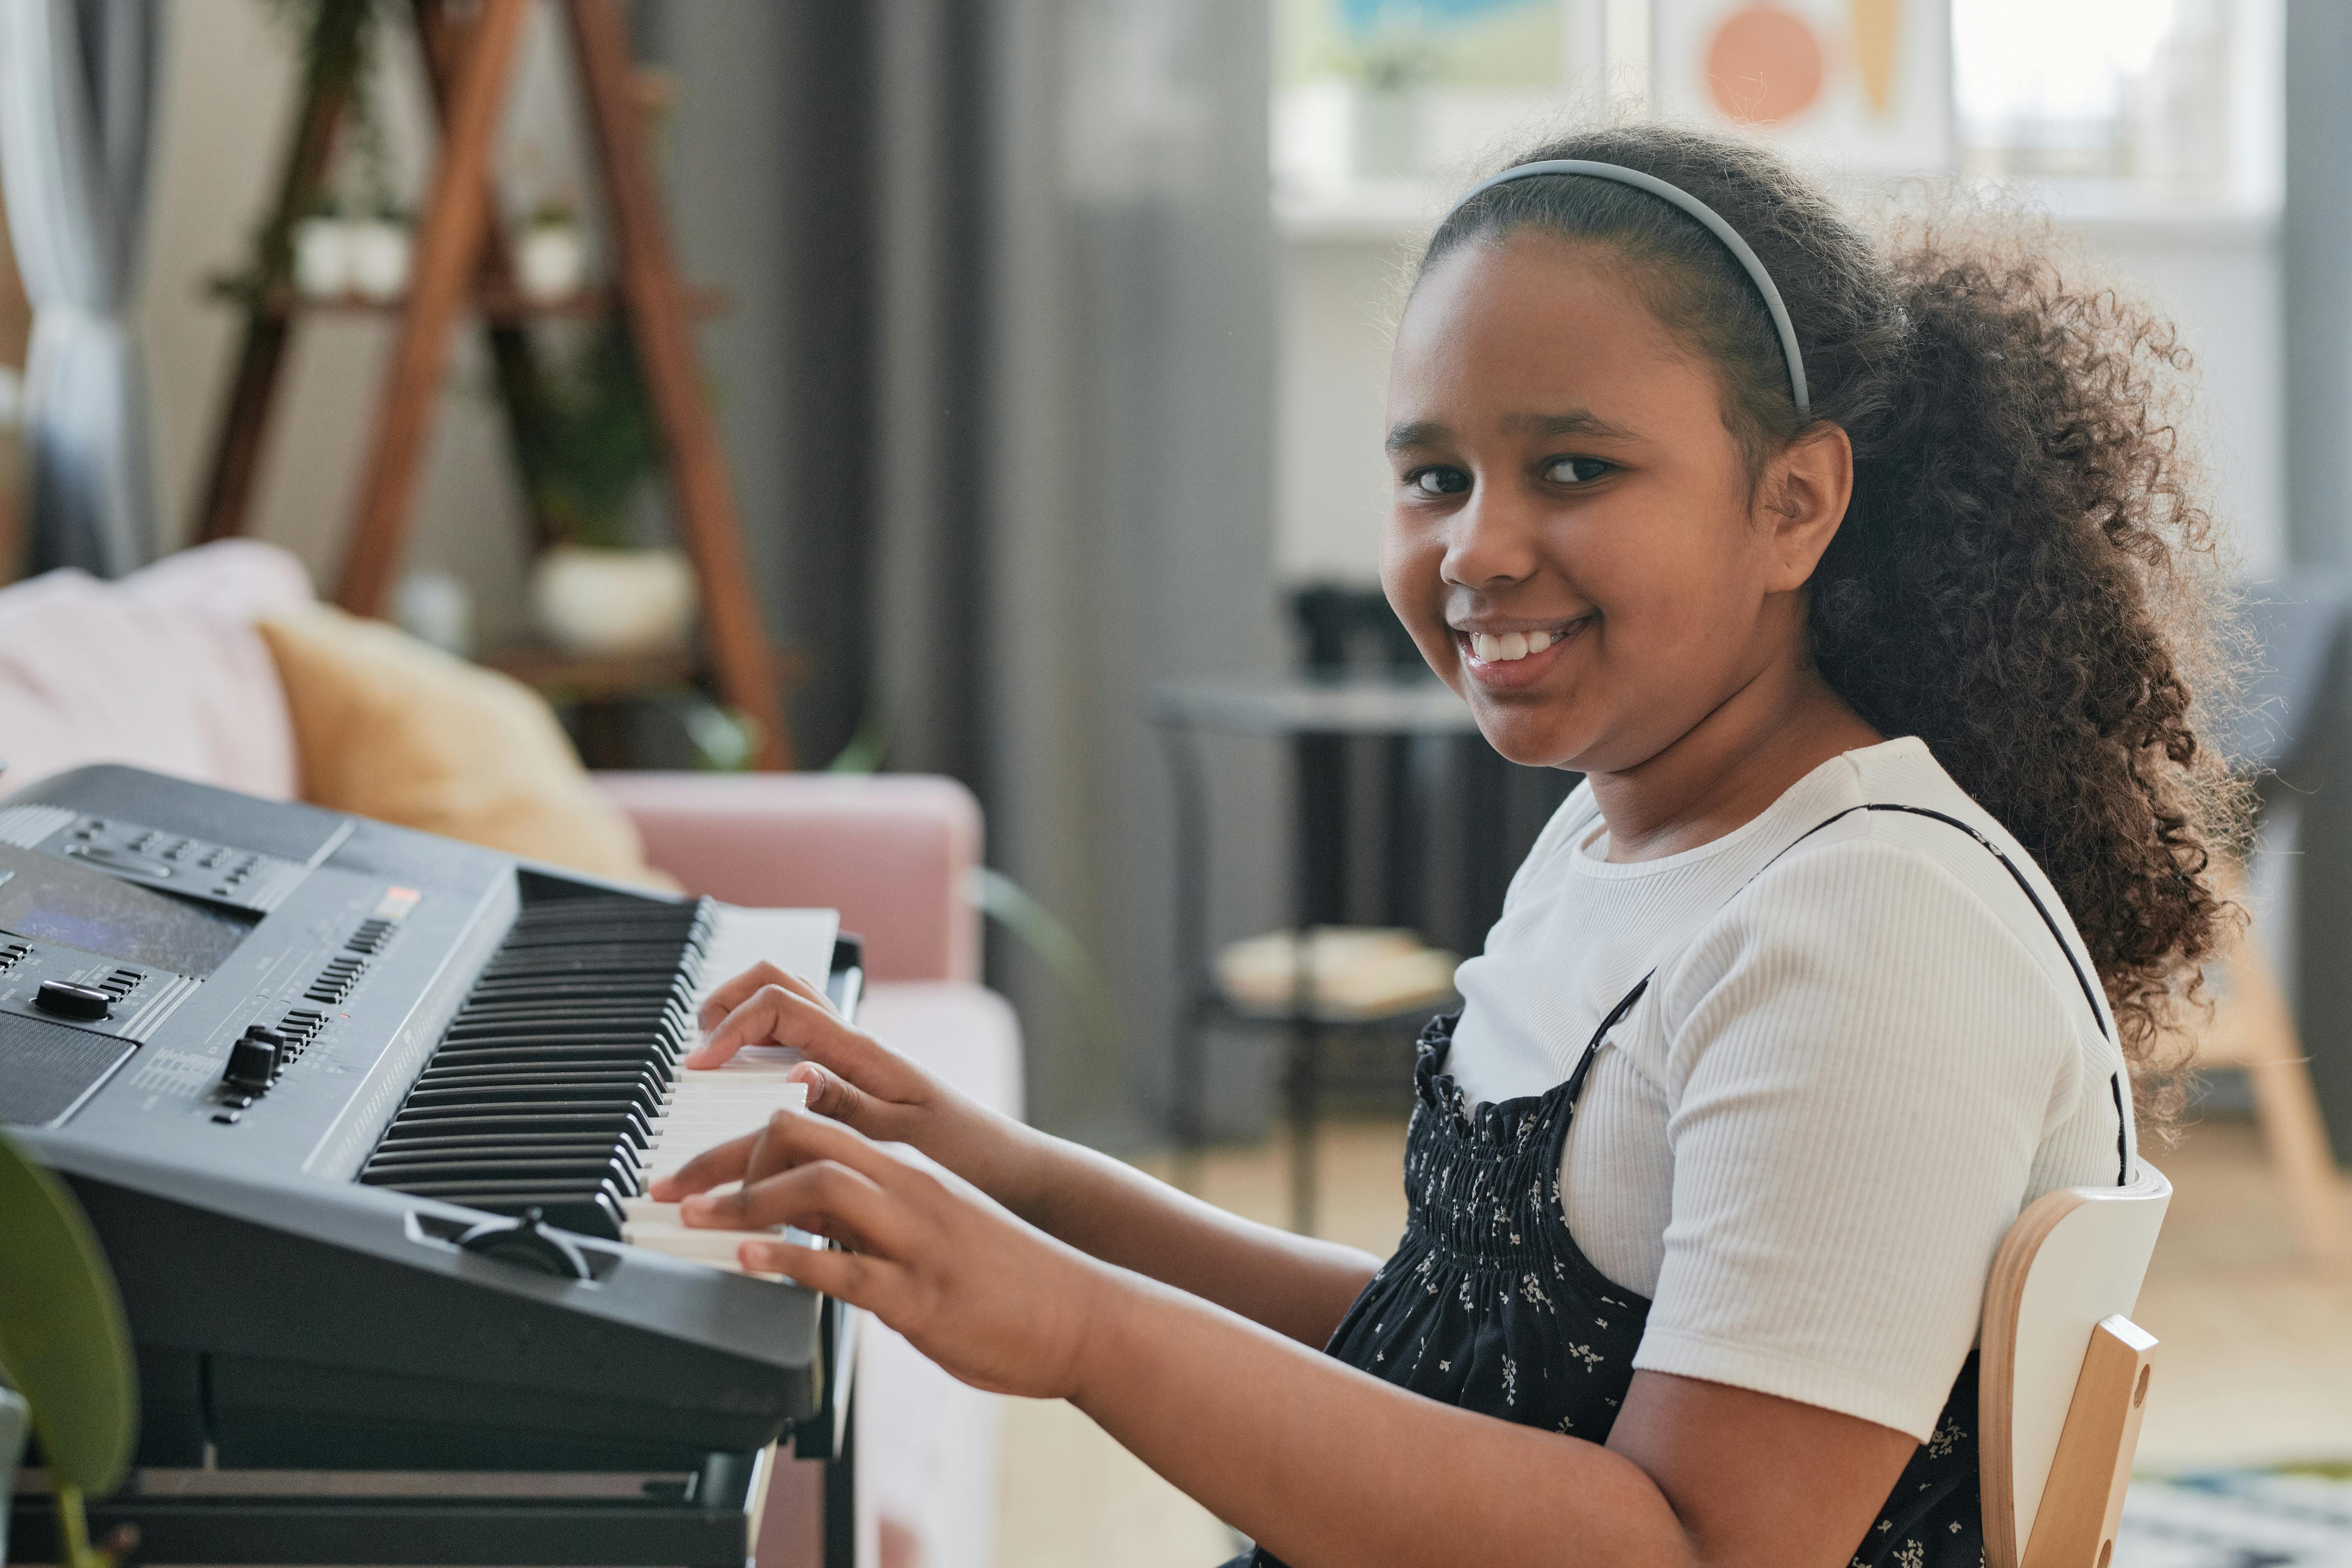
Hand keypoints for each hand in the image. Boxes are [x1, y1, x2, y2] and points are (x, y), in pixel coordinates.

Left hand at [664, 1107, 1108, 1398]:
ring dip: (745, 1200)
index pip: (811, 1125)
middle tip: (673, 1189)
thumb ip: (878, 1221)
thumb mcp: (939, 1228)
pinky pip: (845, 1268)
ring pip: (819, 1185)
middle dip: (725, 1159)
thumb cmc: (1011, 1279)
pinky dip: (789, 1260)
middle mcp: (907, 1189)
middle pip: (801, 1135)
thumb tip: (813, 1232)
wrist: (1084, 1313)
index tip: (697, 1168)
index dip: (742, 1142)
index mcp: (909, 1170)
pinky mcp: (920, 1294)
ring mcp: (915, 1238)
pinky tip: (751, 1260)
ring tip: (696, 1217)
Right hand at [670, 962, 1040, 1207]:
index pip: (780, 1005)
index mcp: (863, 1052)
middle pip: (781, 982)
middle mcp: (858, 1044)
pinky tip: (753, 1073)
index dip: (730, 1027)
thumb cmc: (967, 1156)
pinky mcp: (860, 1079)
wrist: (1010, 1170)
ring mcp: (858, 1057)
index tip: (699, 1066)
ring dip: (745, 1013)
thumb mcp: (901, 1139)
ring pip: (791, 1004)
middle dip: (729, 998)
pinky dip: (767, 1039)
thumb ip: (846, 1106)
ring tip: (711, 1047)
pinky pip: (804, 1040)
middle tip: (697, 1041)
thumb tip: (794, 1071)